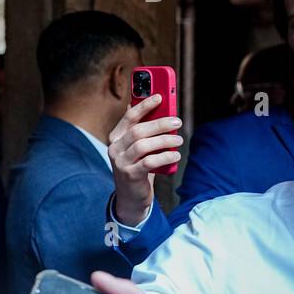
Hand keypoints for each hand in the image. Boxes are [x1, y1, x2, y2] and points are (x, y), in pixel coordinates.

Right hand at [108, 94, 182, 226]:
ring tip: (178, 140)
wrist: (131, 196)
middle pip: (138, 130)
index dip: (144, 105)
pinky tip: (175, 156)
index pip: (129, 117)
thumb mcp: (139, 146)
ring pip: (143, 145)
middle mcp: (115, 148)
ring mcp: (120, 162)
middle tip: (177, 121)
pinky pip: (149, 162)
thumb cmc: (138, 166)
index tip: (160, 97)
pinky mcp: (130, 175)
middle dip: (159, 123)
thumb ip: (144, 129)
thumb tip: (157, 107)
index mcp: (116, 137)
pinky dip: (164, 157)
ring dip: (164, 140)